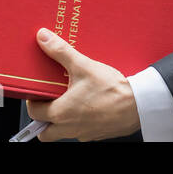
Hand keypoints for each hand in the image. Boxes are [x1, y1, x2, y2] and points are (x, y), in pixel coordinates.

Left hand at [26, 29, 140, 140]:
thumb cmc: (113, 90)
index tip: (37, 91)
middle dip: (42, 119)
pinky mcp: (97, 134)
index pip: (34, 113)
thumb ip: (60, 52)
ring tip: (69, 100)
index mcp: (61, 113)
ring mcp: (84, 134)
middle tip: (48, 101)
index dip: (32, 101)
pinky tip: (88, 105)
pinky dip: (79, 121)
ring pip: (63, 133)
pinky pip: (81, 132)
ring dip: (61, 121)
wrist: (140, 105)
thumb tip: (43, 38)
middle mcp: (70, 128)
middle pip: (45, 132)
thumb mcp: (83, 66)